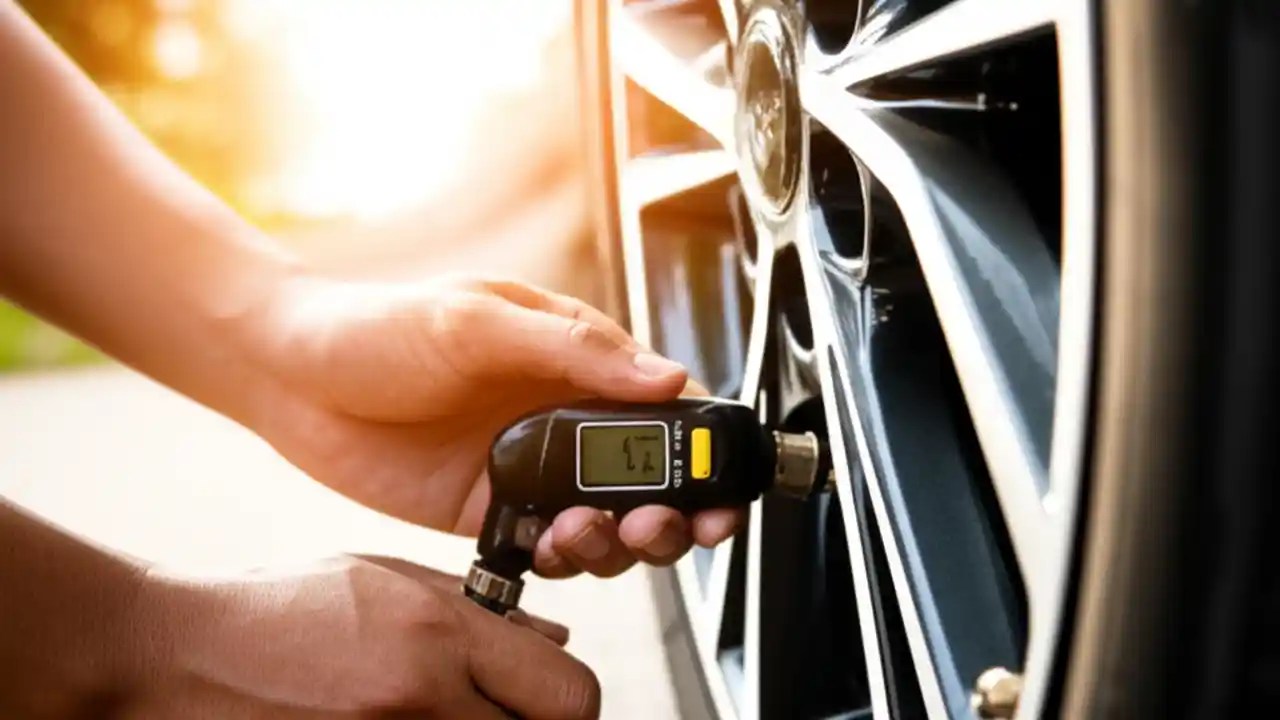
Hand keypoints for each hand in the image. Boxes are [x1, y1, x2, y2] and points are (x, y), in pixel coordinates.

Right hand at [127, 555, 597, 717]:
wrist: (178, 656)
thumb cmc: (281, 608)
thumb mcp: (386, 579)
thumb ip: (480, 611)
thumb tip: (555, 636)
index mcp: (439, 634)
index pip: (568, 691)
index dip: (569, 698)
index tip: (549, 695)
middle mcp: (423, 698)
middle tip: (506, 711)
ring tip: (448, 713)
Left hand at [244, 276, 743, 576]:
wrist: (291, 377)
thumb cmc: (377, 327)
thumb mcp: (478, 321)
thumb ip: (575, 351)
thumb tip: (664, 376)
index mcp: (576, 360)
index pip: (667, 405)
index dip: (705, 448)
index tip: (721, 484)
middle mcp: (562, 417)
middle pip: (652, 476)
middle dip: (674, 511)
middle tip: (661, 525)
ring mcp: (530, 469)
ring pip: (610, 522)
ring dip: (619, 540)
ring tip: (588, 532)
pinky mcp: (494, 512)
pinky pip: (552, 550)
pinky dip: (567, 560)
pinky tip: (550, 546)